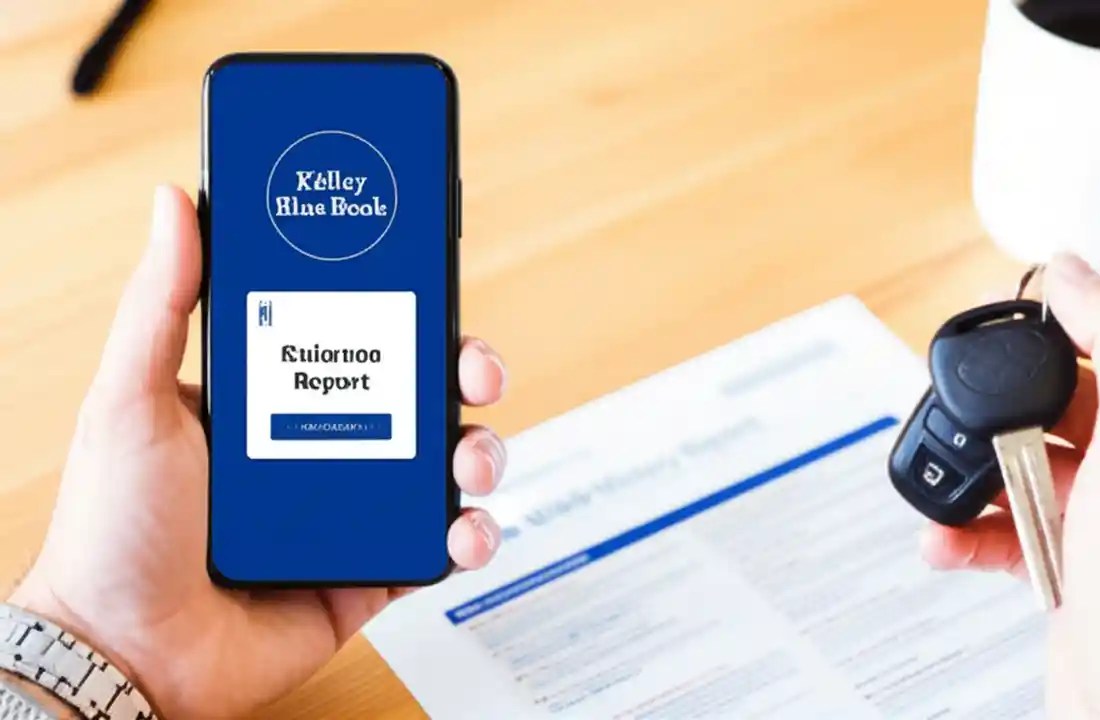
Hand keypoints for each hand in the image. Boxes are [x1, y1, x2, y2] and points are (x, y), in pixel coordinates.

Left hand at [8, 186, 509, 718]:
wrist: (125, 651)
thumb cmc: (114, 529)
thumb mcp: (132, 399)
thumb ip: (161, 303)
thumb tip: (174, 202)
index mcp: (275, 396)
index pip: (358, 335)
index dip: (407, 309)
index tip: (433, 282)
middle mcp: (324, 443)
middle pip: (421, 392)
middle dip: (466, 374)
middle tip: (474, 372)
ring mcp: (353, 509)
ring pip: (445, 464)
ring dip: (481, 450)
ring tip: (469, 462)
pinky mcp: (373, 571)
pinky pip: (440, 545)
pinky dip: (469, 535)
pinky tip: (461, 530)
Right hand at [921, 256, 1099, 718]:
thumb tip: (1076, 270)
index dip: (1070, 318)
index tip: (1013, 312)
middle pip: (1074, 395)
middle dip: (1014, 410)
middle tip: (984, 417)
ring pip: (1037, 457)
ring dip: (983, 471)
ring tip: (959, 484)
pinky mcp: (1081, 553)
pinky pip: (1017, 518)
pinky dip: (976, 525)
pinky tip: (948, 535)